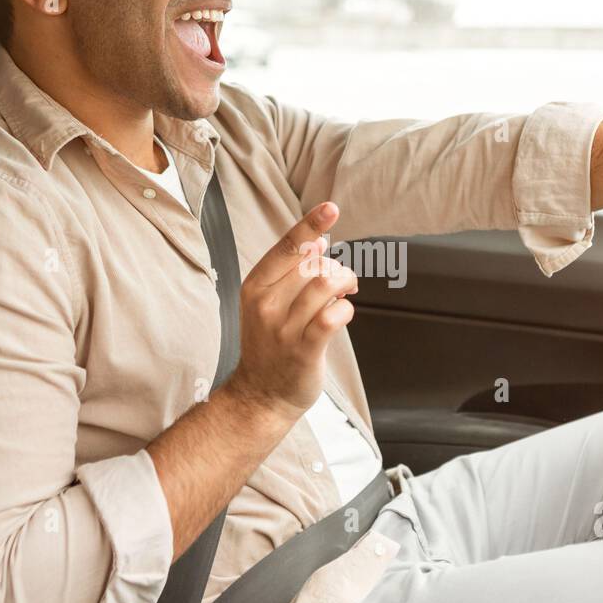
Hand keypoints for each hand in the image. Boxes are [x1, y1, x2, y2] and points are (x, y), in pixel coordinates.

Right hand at [224, 202, 358, 419]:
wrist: (260, 395)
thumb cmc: (271, 345)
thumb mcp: (269, 304)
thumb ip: (290, 274)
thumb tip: (318, 241)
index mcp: (255, 287)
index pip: (286, 248)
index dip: (310, 226)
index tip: (331, 207)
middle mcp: (266, 304)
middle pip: (312, 264)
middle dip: (336, 266)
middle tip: (342, 282)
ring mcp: (284, 328)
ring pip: (325, 284)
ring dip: (345, 283)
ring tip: (347, 292)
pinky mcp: (304, 349)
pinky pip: (333, 316)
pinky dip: (345, 308)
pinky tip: (343, 313)